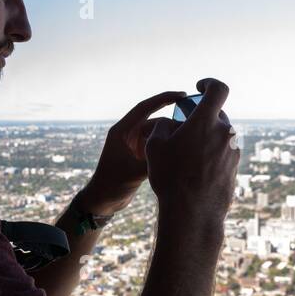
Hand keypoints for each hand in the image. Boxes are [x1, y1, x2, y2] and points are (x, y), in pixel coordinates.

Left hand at [84, 91, 187, 214]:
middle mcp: (127, 134)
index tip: (182, 94)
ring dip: (169, 136)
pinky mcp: (138, 155)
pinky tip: (182, 151)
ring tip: (189, 141)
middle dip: (171, 121)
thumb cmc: (112, 185)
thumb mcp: (135, 172)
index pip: (145, 107)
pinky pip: (156, 145)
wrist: (102, 201)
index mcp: (121, 131)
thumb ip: (155, 159)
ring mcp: (133, 144)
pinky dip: (166, 146)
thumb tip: (178, 149)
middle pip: (154, 120)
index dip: (164, 98)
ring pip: (157, 134)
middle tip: (193, 123)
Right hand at [144, 78, 239, 225]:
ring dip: (205, 138)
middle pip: (216, 114)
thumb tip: (169, 122)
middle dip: (200, 117)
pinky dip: (211, 154)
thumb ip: (162, 126)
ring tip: (186, 155)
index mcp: (206, 121)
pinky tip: (195, 171)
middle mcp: (224, 133)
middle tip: (183, 128)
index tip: (198, 86)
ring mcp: (232, 150)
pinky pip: (222, 152)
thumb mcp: (155, 147)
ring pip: (219, 135)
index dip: (209, 83)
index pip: (218, 89)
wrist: (193, 212)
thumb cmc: (171, 177)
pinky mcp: (235, 167)